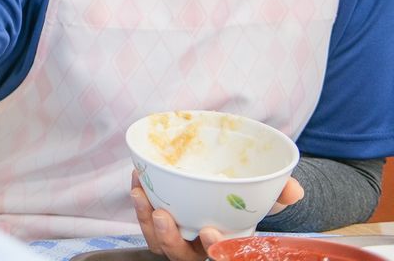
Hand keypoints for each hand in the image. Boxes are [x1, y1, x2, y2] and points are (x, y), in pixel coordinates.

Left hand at [129, 171, 303, 260]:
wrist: (232, 187)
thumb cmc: (249, 198)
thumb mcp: (267, 195)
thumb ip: (278, 192)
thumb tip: (294, 189)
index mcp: (225, 243)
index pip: (217, 254)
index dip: (213, 248)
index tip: (210, 233)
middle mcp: (199, 244)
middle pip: (179, 254)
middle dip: (169, 239)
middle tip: (164, 215)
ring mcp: (178, 233)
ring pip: (158, 239)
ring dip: (146, 218)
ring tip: (140, 192)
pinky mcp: (160, 217)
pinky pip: (146, 218)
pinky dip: (140, 200)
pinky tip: (137, 177)